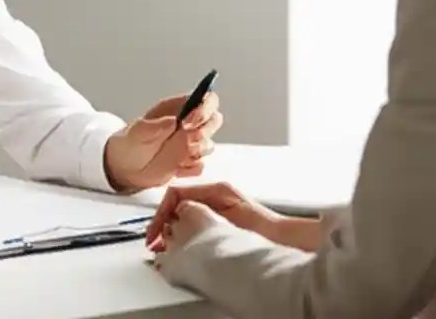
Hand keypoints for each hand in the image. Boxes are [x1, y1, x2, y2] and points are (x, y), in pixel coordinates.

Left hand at [104, 92, 222, 191]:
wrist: (123, 168)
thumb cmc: (129, 144)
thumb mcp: (136, 132)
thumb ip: (154, 126)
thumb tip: (173, 121)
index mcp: (177, 108)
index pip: (206, 98)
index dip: (205, 107)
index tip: (191, 120)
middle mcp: (188, 124)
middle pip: (215, 119)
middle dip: (205, 130)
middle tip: (188, 139)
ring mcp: (190, 144)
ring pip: (209, 144)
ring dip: (197, 151)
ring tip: (177, 156)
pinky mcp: (189, 163)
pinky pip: (200, 166)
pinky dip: (190, 169)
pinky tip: (174, 168)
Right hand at [145, 182, 270, 251]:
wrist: (281, 238)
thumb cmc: (262, 227)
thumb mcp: (226, 217)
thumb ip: (201, 211)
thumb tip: (178, 214)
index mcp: (215, 189)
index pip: (176, 193)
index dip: (161, 213)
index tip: (155, 231)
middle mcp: (214, 194)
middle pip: (176, 203)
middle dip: (161, 222)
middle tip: (153, 242)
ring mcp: (216, 205)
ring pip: (182, 212)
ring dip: (169, 228)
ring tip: (162, 246)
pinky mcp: (218, 218)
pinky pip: (191, 221)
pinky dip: (180, 232)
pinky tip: (178, 245)